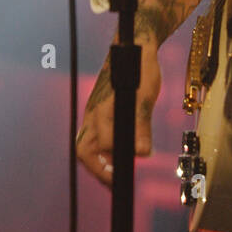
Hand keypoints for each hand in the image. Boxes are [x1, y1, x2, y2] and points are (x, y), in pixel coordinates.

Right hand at [76, 42, 161, 187]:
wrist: (134, 47)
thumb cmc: (141, 69)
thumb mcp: (146, 96)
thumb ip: (142, 124)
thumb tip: (142, 154)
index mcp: (103, 109)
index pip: (104, 145)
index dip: (115, 162)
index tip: (124, 178)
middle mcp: (93, 113)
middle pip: (85, 150)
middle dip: (97, 170)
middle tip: (114, 184)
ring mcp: (93, 113)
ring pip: (87, 145)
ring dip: (99, 164)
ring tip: (115, 178)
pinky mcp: (97, 112)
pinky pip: (93, 137)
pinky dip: (102, 152)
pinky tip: (117, 158)